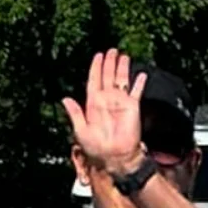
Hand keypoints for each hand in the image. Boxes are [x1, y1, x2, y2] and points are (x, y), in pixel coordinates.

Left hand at [61, 49, 146, 173]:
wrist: (115, 157)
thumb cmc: (96, 147)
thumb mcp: (80, 130)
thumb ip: (75, 114)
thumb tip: (65, 99)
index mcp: (93, 103)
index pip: (94, 80)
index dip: (96, 68)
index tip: (98, 56)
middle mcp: (107, 100)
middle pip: (108, 76)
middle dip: (109, 63)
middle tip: (112, 50)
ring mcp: (120, 102)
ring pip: (121, 80)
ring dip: (122, 68)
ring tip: (124, 56)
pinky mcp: (133, 107)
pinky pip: (136, 92)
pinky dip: (139, 83)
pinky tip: (141, 74)